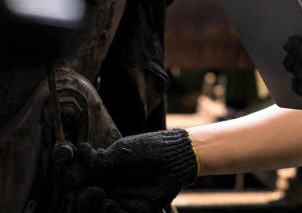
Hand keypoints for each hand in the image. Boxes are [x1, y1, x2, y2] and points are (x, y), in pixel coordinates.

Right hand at [77, 129, 196, 212]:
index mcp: (101, 175)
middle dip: (86, 201)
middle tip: (95, 192)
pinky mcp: (138, 211)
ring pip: (103, 212)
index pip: (79, 184)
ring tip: (109, 202)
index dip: (72, 184)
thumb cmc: (148, 149)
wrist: (176, 157)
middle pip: (87, 203)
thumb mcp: (123, 151)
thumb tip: (79, 150)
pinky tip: (119, 208)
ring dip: (100, 210)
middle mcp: (108, 190)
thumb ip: (100, 158)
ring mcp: (122, 202)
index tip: (71, 183)